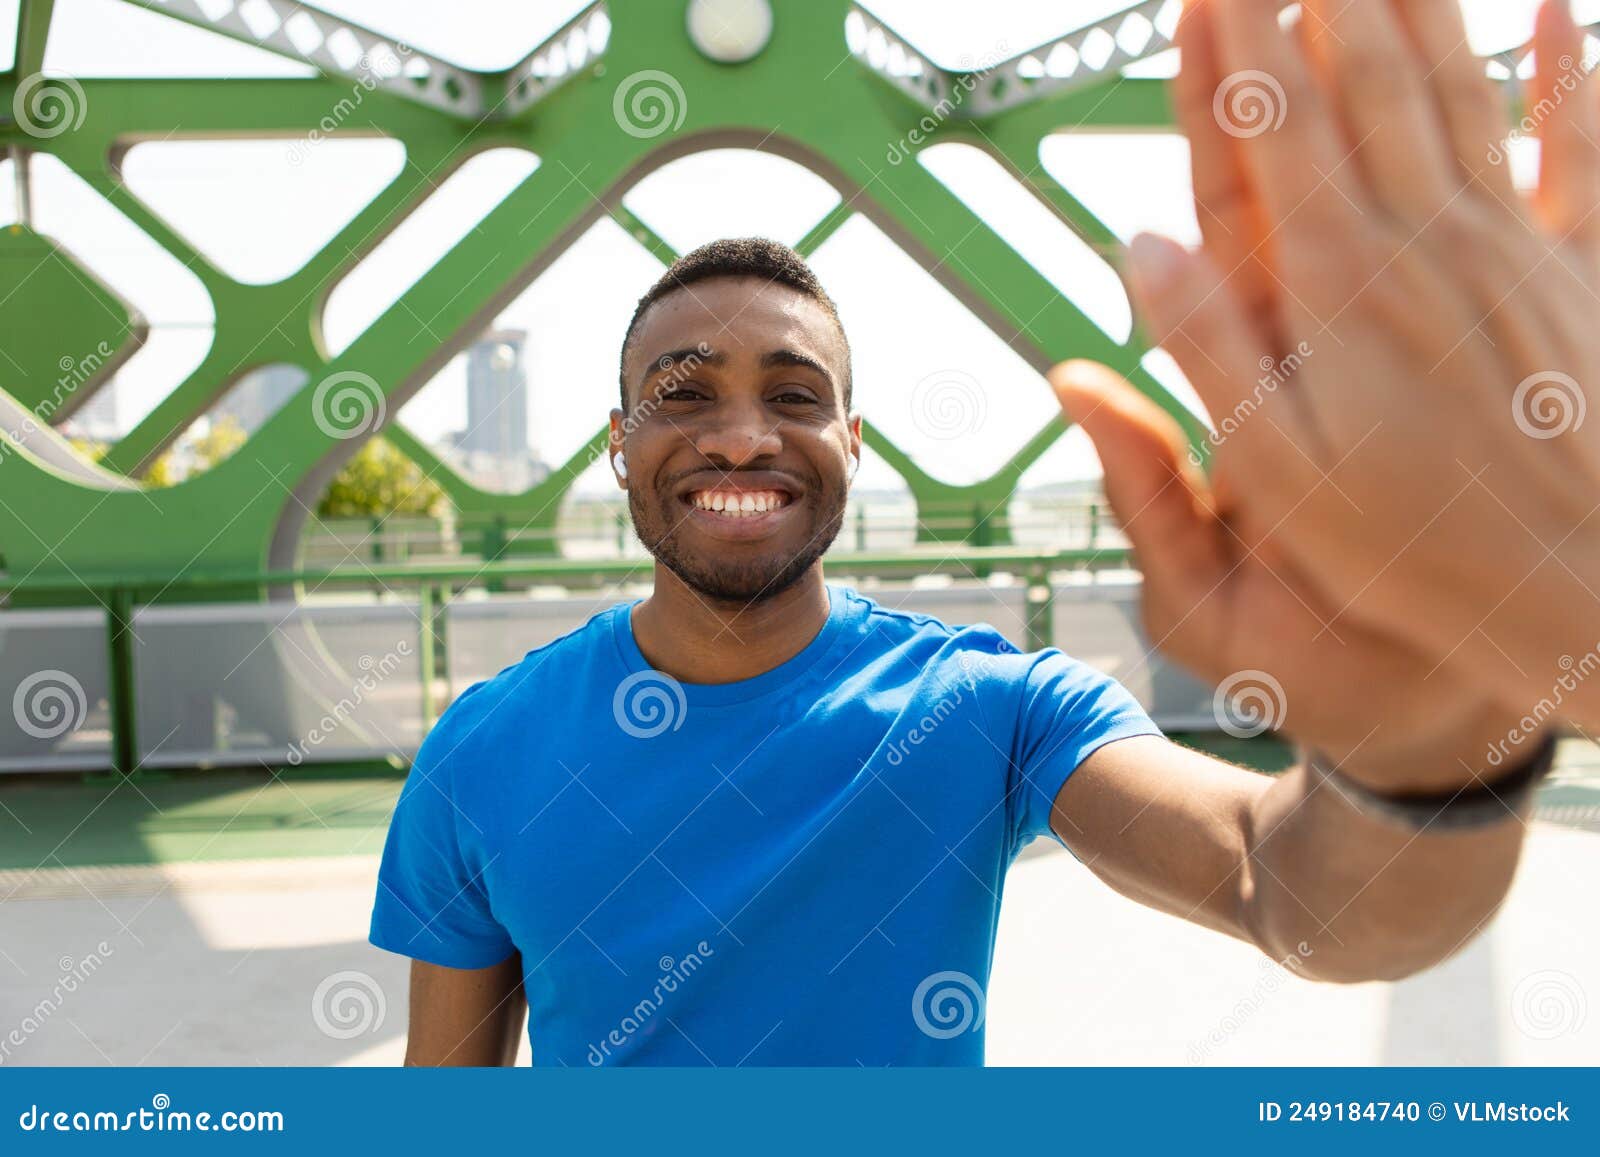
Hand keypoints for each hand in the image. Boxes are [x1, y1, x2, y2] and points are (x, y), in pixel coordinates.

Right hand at [1056, 0, 1599, 728]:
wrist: (1582, 591)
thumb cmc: (1415, 549)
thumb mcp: (1278, 474)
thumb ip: (1208, 351)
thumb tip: (1142, 245)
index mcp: (1335, 292)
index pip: (1271, 138)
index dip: (1237, 50)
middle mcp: (1422, 246)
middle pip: (1362, 88)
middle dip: (1318, 0)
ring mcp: (1509, 249)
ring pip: (1457, 92)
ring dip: (1419, 7)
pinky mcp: (1577, 274)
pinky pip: (1577, 146)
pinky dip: (1570, 71)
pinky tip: (1559, 8)